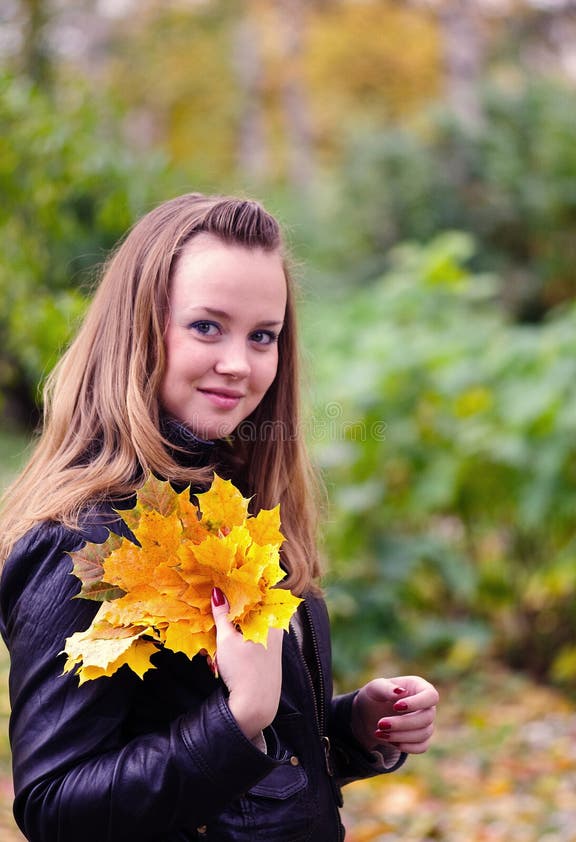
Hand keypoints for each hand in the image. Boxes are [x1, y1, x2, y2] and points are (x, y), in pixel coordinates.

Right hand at [211, 587, 282, 739]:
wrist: (255, 706)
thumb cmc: (243, 671)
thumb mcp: (227, 640)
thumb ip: (222, 614)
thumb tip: (217, 592)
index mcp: (270, 620)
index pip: (257, 593)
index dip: (240, 586)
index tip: (223, 579)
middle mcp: (274, 628)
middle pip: (250, 609)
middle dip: (230, 609)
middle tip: (212, 606)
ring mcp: (271, 642)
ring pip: (247, 625)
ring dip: (229, 627)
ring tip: (211, 636)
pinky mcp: (266, 654)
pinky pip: (249, 638)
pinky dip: (235, 639)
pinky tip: (219, 649)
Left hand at [351, 676, 438, 754]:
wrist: (371, 713)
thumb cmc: (377, 694)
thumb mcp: (376, 687)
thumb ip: (387, 688)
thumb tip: (401, 692)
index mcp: (419, 687)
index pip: (431, 696)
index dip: (417, 703)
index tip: (396, 707)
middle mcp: (427, 705)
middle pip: (427, 718)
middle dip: (402, 723)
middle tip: (381, 724)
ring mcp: (426, 723)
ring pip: (423, 734)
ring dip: (400, 736)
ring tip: (379, 732)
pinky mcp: (422, 739)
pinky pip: (422, 747)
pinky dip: (406, 746)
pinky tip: (389, 741)